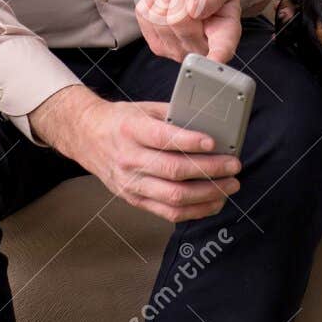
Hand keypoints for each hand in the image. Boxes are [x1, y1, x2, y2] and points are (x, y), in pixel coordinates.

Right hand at [30, 86, 240, 222]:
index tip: (214, 142)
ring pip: (174, 197)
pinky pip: (169, 212)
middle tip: (233, 165)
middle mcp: (130, 159)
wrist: (87, 137)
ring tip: (230, 185)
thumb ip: (174, 116)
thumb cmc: (121, 121)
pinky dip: (195, 210)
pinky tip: (214, 201)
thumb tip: (211, 123)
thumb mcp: (144, 109)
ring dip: (208, 194)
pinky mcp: (134, 199)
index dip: (190, 142)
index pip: (163, 139)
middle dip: (210, 170)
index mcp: (131, 130)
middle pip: (174, 171)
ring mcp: (131, 183)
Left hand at [136, 0, 241, 63]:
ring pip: (157, 16)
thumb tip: (193, 10)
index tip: (215, 60)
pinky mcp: (156, 45)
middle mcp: (201, 50)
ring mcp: (177, 51)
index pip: (221, 51)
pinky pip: (143, 13)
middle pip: (176, 20)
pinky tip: (168, 2)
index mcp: (224, 36)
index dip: (216, 57)